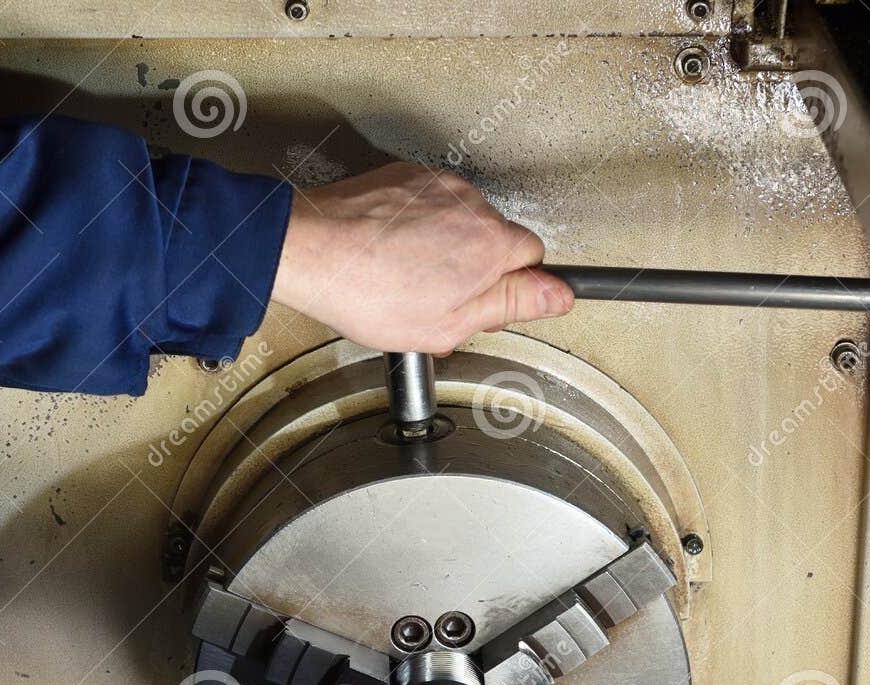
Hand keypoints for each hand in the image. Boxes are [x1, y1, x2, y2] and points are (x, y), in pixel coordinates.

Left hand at [271, 162, 574, 354]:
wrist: (311, 252)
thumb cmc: (369, 293)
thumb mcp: (449, 325)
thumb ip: (511, 305)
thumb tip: (558, 295)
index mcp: (491, 246)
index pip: (535, 259)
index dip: (513, 286)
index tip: (493, 300)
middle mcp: (473, 206)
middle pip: (498, 237)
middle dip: (478, 266)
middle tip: (440, 297)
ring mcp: (439, 185)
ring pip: (463, 219)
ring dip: (446, 244)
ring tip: (407, 274)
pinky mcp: (409, 175)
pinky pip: (431, 202)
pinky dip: (419, 224)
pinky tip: (393, 250)